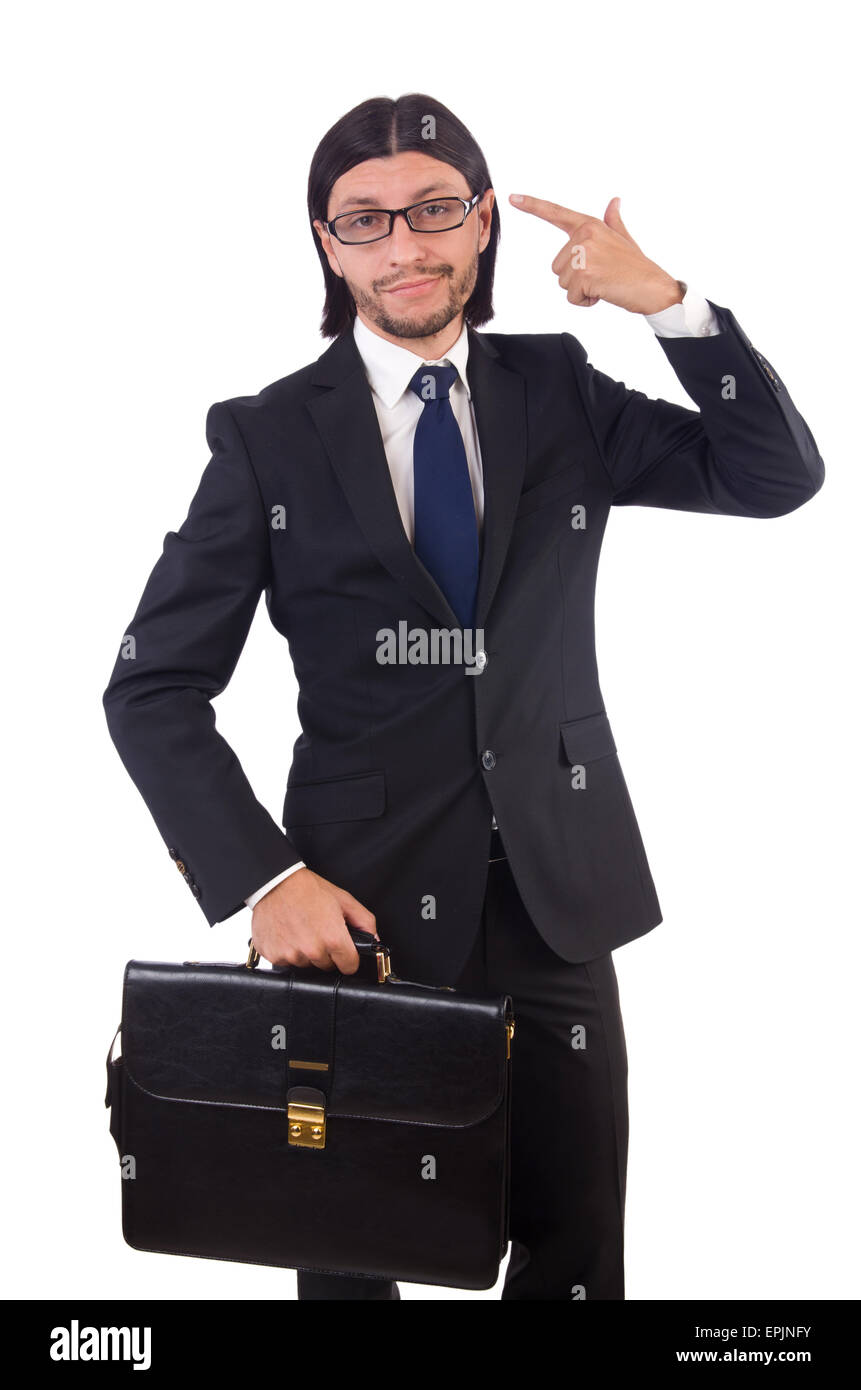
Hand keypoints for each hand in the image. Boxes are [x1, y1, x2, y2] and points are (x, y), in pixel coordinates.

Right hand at [250, 867, 377, 972]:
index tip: (343, 950)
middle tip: (318, 931)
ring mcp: (291, 955)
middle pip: (327, 966)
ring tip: (301, 930)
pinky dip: (288, 951)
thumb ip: (364, 922)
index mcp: (333, 938)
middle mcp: (312, 950)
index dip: (349, 957)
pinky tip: (288, 934)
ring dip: (306, 953)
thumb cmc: (309, 889)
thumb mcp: (344, 900)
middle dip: (327, 953)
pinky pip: (287, 963)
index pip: (349, 966)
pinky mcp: (274, 956)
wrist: (276, 882)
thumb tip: (375, 940)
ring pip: (306, 965)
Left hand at [509, 193, 682, 314]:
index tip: (513, 197)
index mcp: (590, 225)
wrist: (654, 286)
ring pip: (563, 282)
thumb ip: (612, 221)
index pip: (556, 213)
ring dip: (581, 290)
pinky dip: (585, 301)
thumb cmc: (636, 265)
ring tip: (604, 283)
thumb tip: (614, 201)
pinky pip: (572, 296)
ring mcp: (584, 254)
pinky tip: (603, 292)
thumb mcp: (623, 238)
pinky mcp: (585, 274)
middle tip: (601, 275)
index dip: (533, 206)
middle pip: (557, 266)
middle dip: (576, 278)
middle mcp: (584, 236)